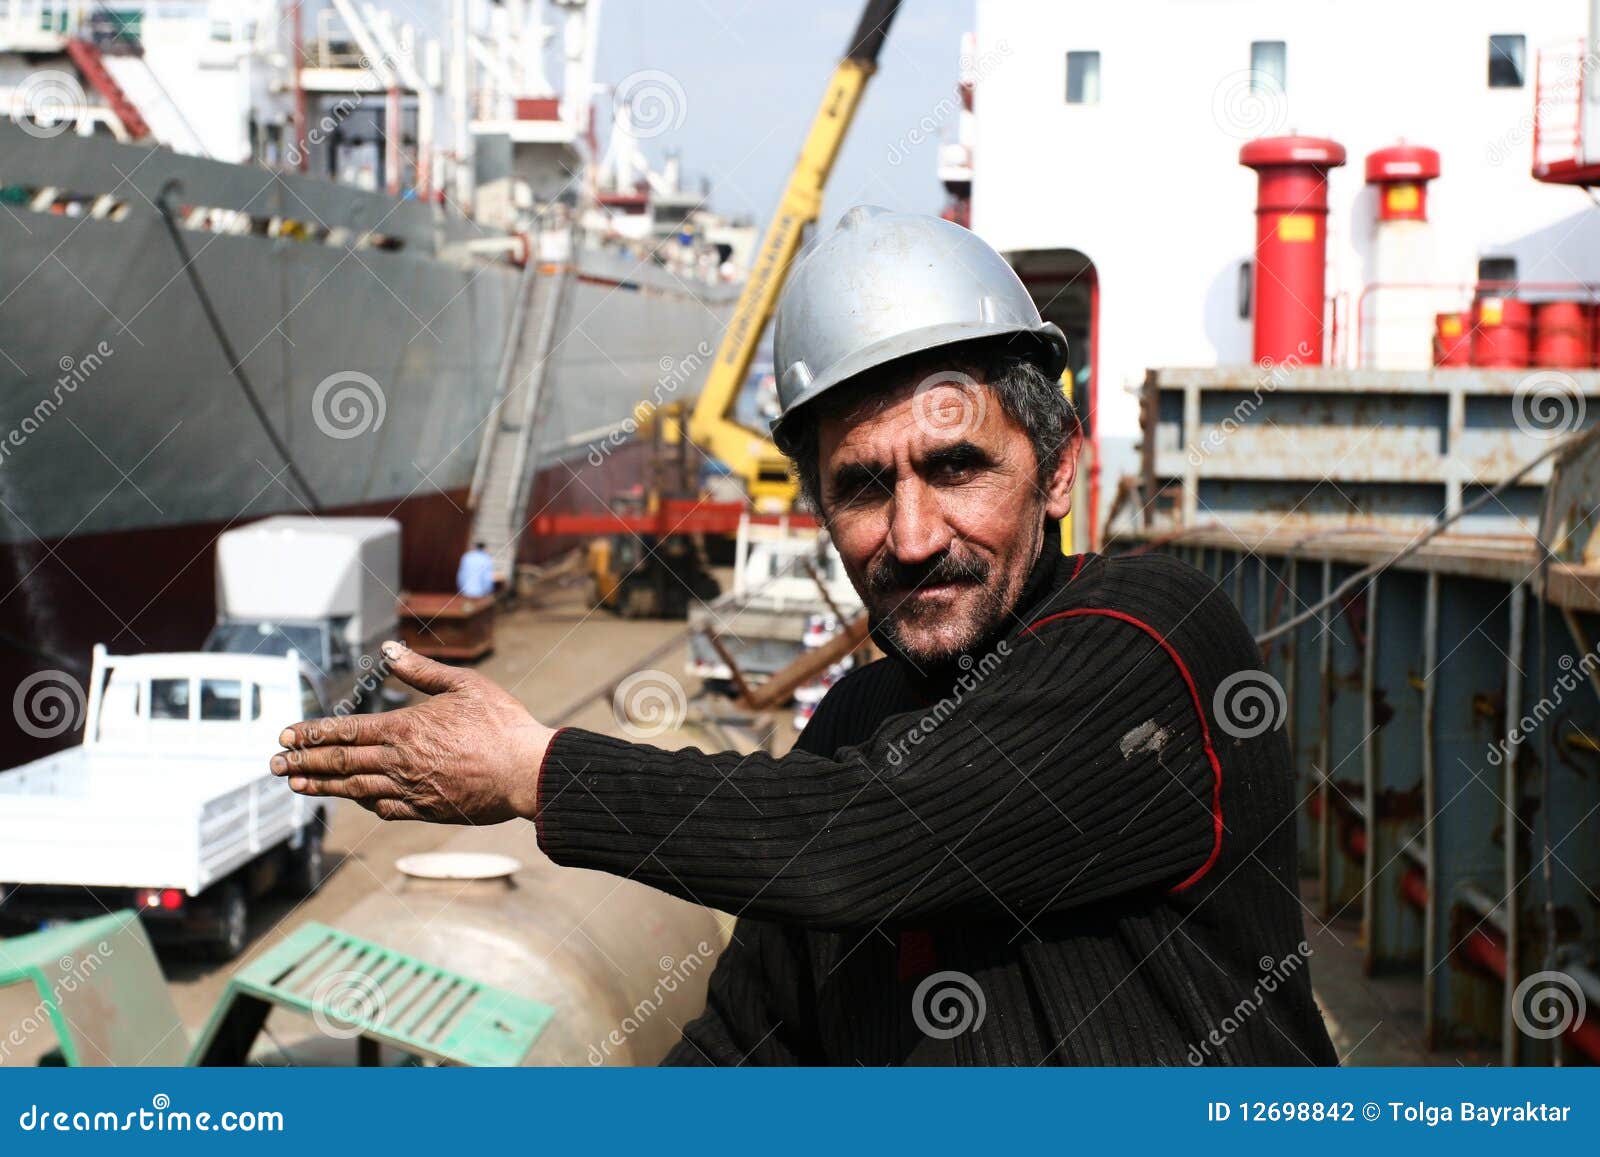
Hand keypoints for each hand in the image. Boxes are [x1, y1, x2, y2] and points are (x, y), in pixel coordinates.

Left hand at [271, 641, 553, 823]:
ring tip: (296, 786)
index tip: (284, 737)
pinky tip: (351, 799)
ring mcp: (410, 790)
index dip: (311, 735)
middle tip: (273, 766)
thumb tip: (389, 651)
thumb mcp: (463, 684)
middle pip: (339, 763)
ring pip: (354, 789)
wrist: (526, 771)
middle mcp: (399, 762)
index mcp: (404, 729)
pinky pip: (384, 808)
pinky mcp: (426, 810)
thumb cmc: (500, 723)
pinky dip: (363, 802)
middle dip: (303, 763)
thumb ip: (421, 670)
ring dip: (321, 787)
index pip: (344, 732)